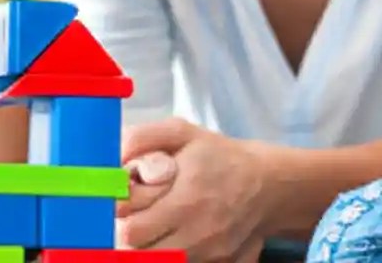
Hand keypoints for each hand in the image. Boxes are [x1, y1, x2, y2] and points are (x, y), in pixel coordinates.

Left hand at [117, 118, 267, 261]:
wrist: (268, 185)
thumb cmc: (218, 156)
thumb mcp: (181, 132)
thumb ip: (142, 138)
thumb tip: (113, 158)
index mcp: (186, 199)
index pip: (131, 229)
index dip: (117, 215)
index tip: (119, 200)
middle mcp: (197, 233)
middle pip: (138, 252)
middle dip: (126, 233)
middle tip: (130, 214)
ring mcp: (208, 254)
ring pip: (157, 260)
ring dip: (145, 246)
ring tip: (149, 224)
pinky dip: (166, 252)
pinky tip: (167, 235)